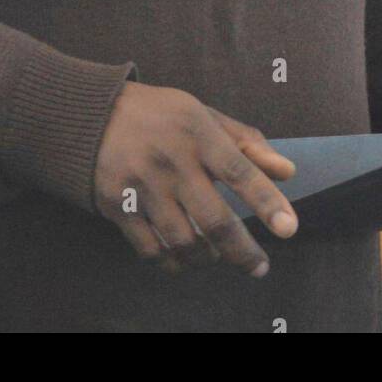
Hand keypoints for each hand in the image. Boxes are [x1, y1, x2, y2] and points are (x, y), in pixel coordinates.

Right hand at [93, 82, 297, 277]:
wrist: (92, 114)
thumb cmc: (159, 115)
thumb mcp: (203, 114)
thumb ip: (246, 142)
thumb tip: (286, 172)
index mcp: (196, 132)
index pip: (239, 170)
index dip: (267, 201)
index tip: (288, 228)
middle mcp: (171, 160)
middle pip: (214, 219)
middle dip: (243, 251)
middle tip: (259, 267)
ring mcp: (142, 185)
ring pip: (183, 241)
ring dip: (206, 258)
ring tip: (216, 255)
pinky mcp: (118, 205)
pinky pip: (151, 249)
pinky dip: (172, 262)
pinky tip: (182, 258)